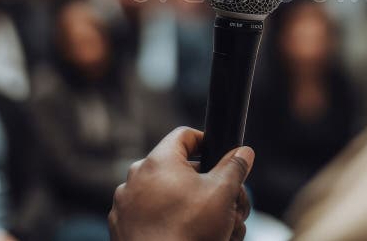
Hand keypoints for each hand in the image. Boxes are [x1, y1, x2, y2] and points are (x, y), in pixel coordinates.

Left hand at [109, 127, 253, 240]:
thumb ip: (234, 167)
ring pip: (168, 196)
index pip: (185, 135)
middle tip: (228, 205)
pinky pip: (152, 216)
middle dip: (208, 187)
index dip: (207, 143)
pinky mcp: (123, 228)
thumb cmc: (188, 232)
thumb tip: (243, 152)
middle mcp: (137, 178)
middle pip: (180, 170)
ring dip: (193, 208)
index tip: (221, 158)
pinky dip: (171, 223)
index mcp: (159, 161)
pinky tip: (192, 238)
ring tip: (216, 230)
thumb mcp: (222, 193)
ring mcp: (127, 205)